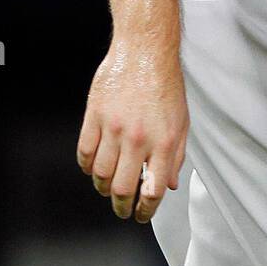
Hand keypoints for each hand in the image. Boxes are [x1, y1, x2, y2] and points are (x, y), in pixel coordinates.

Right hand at [77, 42, 188, 222]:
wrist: (145, 50)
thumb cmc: (165, 83)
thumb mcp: (182, 121)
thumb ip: (176, 156)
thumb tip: (168, 185)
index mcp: (164, 141)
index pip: (153, 190)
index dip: (146, 210)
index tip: (141, 214)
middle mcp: (138, 138)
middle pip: (122, 189)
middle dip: (122, 206)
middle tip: (123, 208)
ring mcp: (114, 128)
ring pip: (101, 175)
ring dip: (104, 188)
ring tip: (109, 187)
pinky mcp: (95, 117)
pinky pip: (84, 153)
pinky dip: (88, 166)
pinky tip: (95, 166)